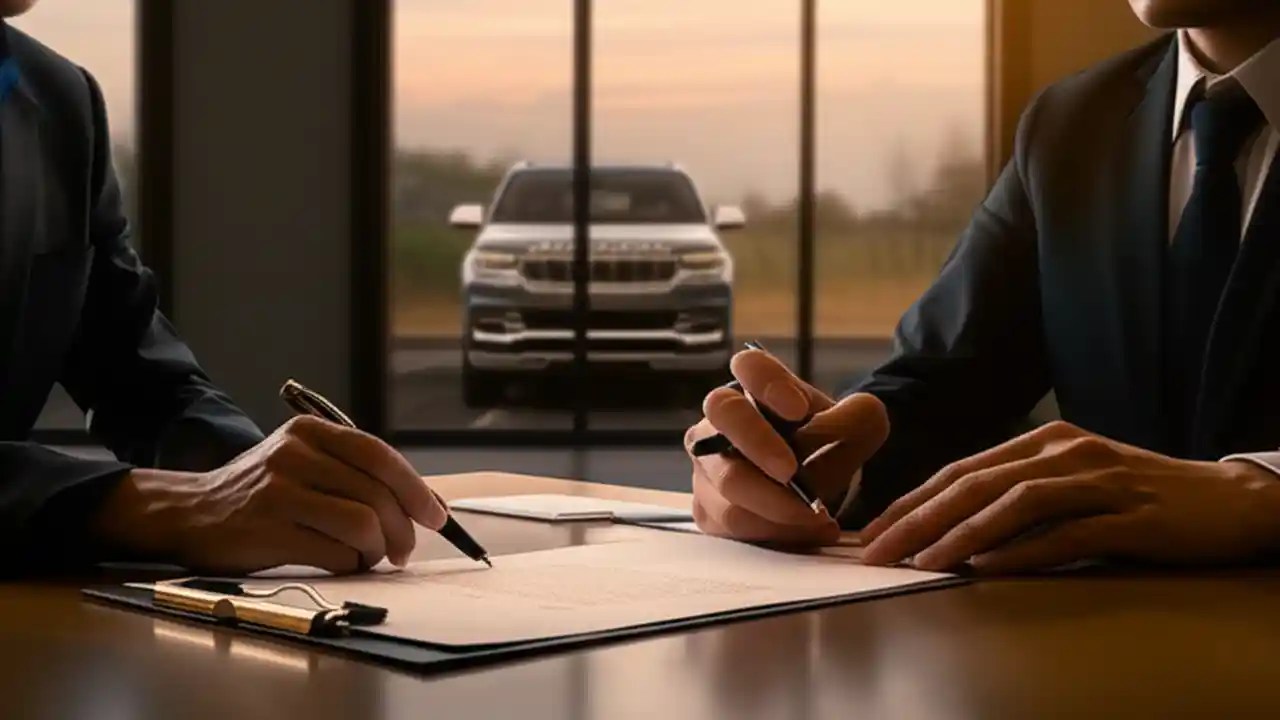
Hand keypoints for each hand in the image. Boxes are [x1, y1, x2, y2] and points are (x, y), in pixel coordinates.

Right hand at [92, 416, 447, 573]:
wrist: (190, 513)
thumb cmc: (262, 493)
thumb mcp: (303, 462)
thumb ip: (355, 474)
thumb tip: (424, 505)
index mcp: (310, 431)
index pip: (379, 456)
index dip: (416, 489)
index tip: (437, 516)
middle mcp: (295, 454)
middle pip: (376, 493)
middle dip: (403, 528)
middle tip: (404, 551)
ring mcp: (279, 492)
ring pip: (362, 523)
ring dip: (377, 550)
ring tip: (371, 557)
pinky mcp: (269, 530)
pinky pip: (335, 553)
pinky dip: (351, 564)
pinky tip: (344, 563)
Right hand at [685, 349, 888, 544]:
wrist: (817, 491)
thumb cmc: (828, 448)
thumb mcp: (859, 426)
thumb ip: (856, 418)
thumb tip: (825, 430)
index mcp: (757, 386)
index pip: (749, 364)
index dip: (767, 383)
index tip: (798, 410)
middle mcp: (722, 419)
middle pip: (723, 415)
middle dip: (757, 444)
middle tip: (790, 472)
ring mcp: (709, 464)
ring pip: (728, 481)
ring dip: (774, 502)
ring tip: (815, 515)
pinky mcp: (708, 508)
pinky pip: (732, 522)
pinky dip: (773, 531)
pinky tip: (803, 530)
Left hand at [861, 421, 1279, 572]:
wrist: (1226, 499)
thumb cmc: (1136, 496)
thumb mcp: (1070, 483)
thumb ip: (1017, 494)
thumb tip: (947, 526)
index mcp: (1043, 442)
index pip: (960, 471)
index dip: (911, 501)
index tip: (871, 531)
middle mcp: (1065, 453)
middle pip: (974, 484)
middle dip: (917, 519)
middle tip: (876, 551)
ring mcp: (1099, 482)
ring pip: (1014, 504)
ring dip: (961, 534)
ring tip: (920, 562)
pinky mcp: (1131, 517)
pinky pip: (1068, 534)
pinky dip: (1023, 551)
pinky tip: (987, 567)